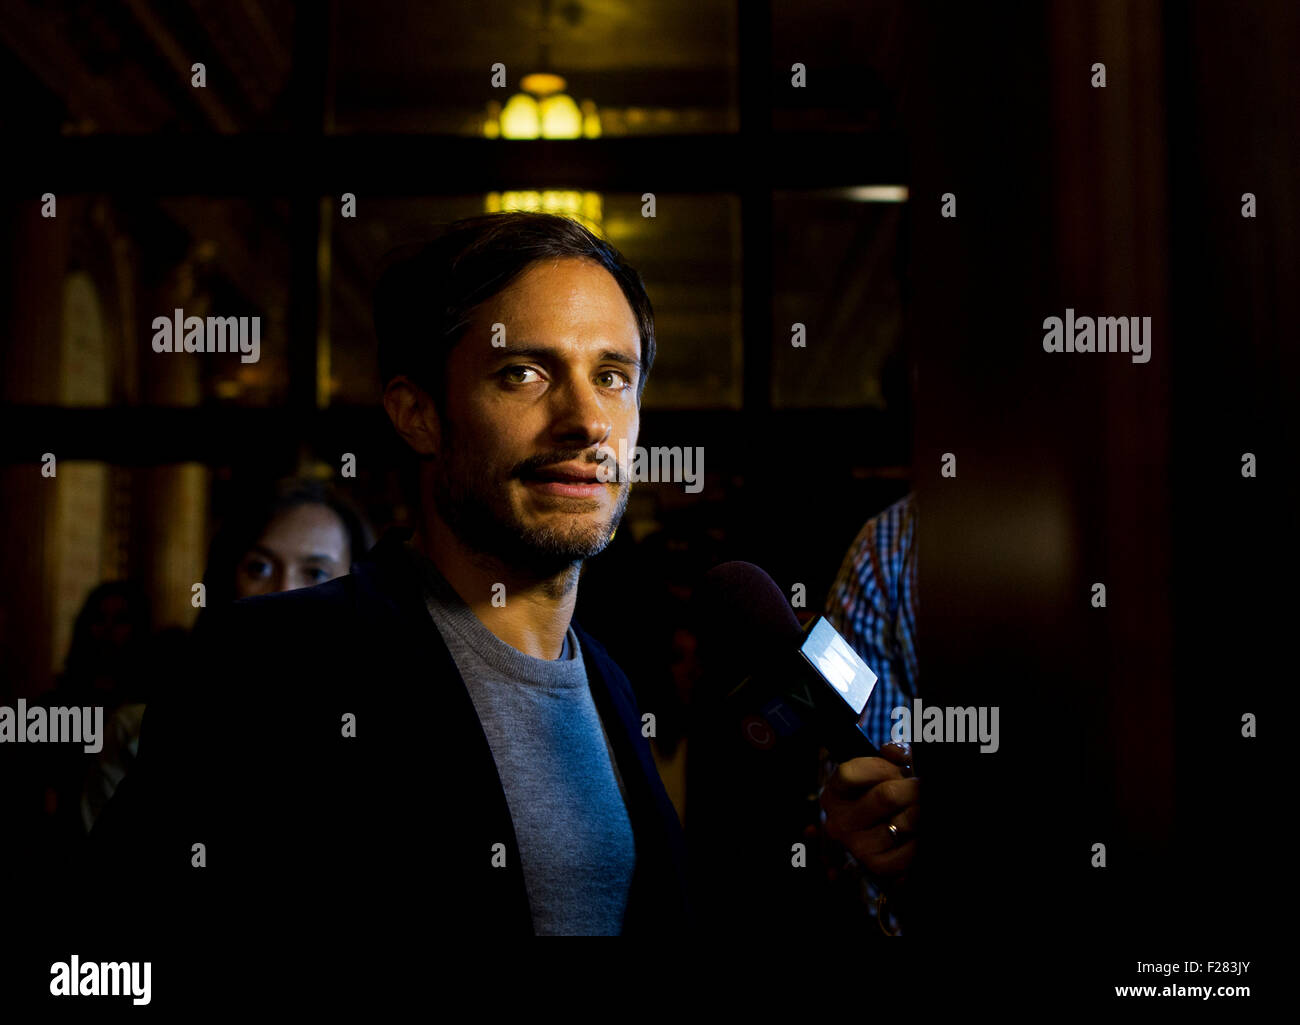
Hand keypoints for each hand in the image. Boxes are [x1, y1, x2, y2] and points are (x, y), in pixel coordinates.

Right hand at [820, 743, 917, 881]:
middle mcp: (839, 822)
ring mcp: (856, 846)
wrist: (894, 834)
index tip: (896, 770)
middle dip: (912, 789)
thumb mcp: (888, 769)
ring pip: (903, 822)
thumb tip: (892, 752)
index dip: (881, 768)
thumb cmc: (888, 795)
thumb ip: (895, 753)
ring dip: (920, 813)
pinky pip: (909, 851)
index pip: (849, 773)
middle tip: (920, 789)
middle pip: (885, 796)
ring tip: (921, 809)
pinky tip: (918, 833)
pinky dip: (920, 841)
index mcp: (834, 794)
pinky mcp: (877, 866)